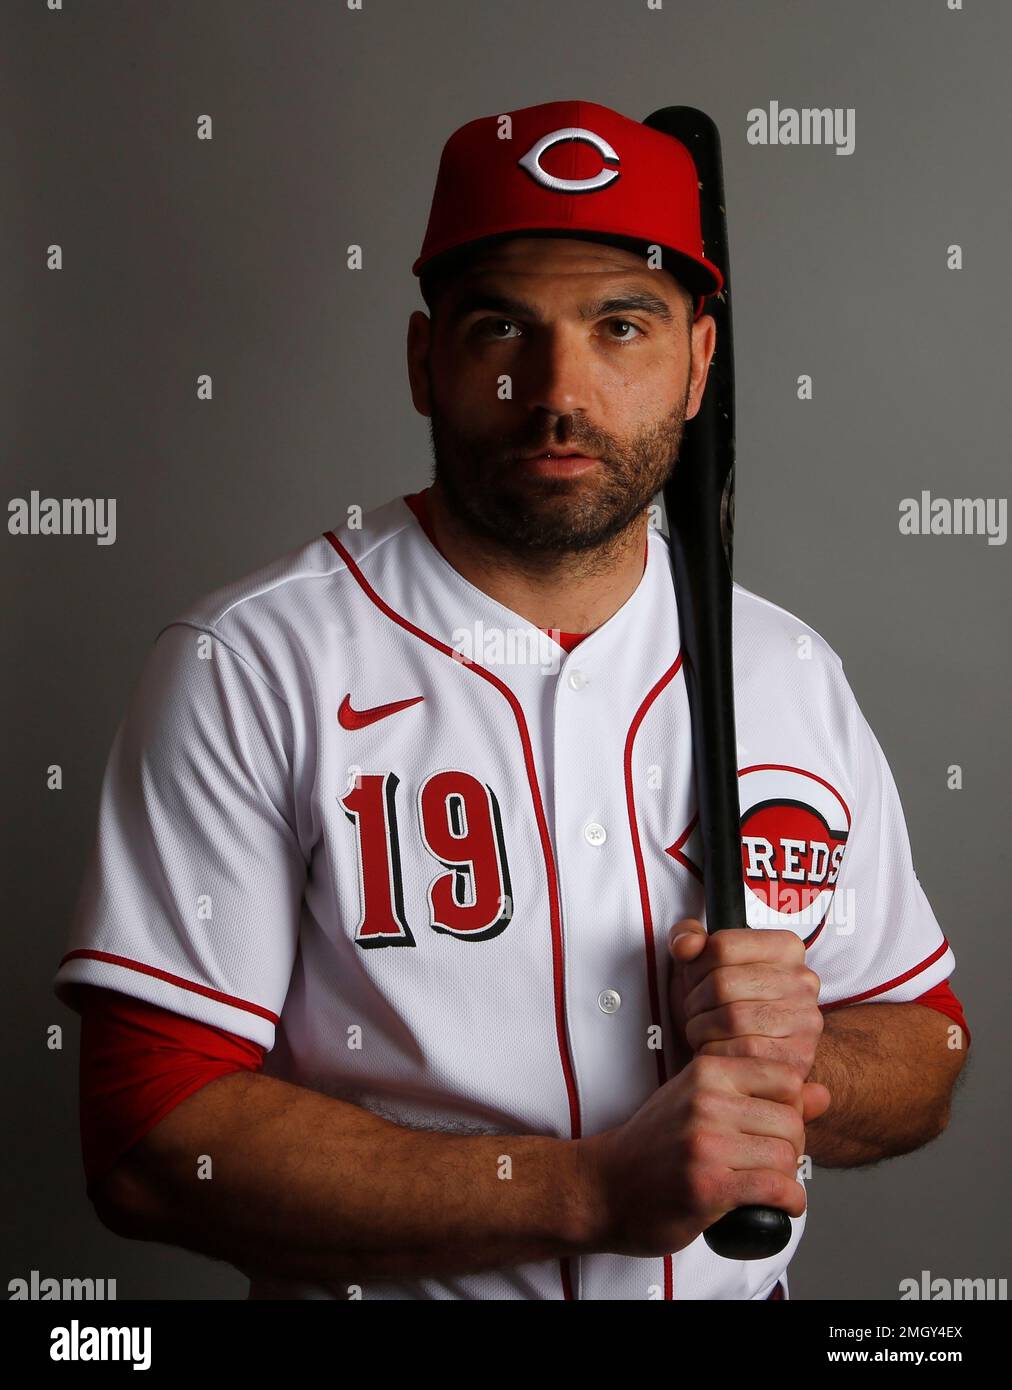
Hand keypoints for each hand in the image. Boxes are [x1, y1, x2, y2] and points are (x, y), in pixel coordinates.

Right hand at [579, 1055, 830, 1257]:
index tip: (772, 1127)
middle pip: (792, 1121)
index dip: (791, 1107)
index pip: (787, 1079)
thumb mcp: (701, 1102)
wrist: (604, 1186)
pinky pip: (777, 1188)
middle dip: (792, 1147)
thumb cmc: (654, 1145)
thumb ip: (760, 1094)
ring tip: (766, 1183)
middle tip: (769, 1162)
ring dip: (787, 1177)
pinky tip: (779, 1204)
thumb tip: (821, 1093)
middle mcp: (707, 1100)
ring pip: (788, 1156)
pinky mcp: (707, 1185)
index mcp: (707, 1070)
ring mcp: (706, 1142)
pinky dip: (790, 1202)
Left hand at [667, 918, 823, 1079]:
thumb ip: (686, 936)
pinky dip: (716, 1052)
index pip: (723, 946)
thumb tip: (686, 945)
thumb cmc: (720, 1003)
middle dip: (696, 1001)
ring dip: (702, 1029)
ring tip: (702, 1031)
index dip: (695, 966)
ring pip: (731, 1018)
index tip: (696, 980)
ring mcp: (805, 1020)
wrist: (741, 1058)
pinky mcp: (798, 1057)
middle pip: (723, 983)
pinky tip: (715, 1049)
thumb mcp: (700, 960)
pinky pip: (742, 1052)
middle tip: (695, 1012)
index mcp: (784, 947)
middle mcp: (803, 981)